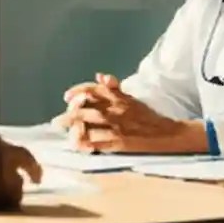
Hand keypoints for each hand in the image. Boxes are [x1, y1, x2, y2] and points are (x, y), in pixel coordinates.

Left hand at [50, 73, 203, 153]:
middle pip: (84, 109)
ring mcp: (116, 126)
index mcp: (118, 96)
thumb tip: (99, 76)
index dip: (77, 91)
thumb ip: (114, 88)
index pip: (92, 89)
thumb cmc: (147, 115)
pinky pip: (97, 143)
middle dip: (68, 115)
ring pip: (87, 125)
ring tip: (64, 134)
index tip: (66, 97)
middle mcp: (115, 109)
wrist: (167, 133)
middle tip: (57, 121)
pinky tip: (79, 146)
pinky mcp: (120, 142)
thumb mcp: (131, 97)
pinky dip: (86, 144)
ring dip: (72, 129)